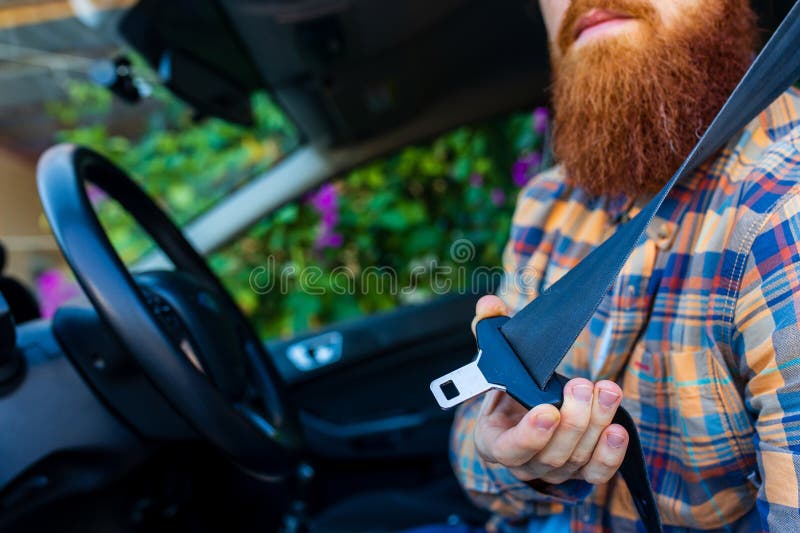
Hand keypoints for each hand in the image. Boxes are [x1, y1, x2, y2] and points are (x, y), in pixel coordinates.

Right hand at [470, 295, 628, 485]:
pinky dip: (610, 454)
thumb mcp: (493, 364)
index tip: (548, 410)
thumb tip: (489, 306)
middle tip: (581, 386)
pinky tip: (617, 429)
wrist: (522, 417)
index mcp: (494, 441)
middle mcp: (525, 463)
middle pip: (552, 454)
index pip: (510, 449)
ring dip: (596, 424)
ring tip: (606, 390)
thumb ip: (488, 332)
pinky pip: (597, 473)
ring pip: (577, 458)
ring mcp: (554, 471)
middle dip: (573, 419)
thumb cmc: (506, 391)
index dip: (530, 434)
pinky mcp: (580, 472)